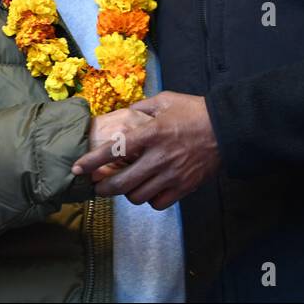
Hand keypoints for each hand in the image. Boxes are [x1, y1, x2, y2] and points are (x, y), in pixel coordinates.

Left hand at [72, 92, 219, 210]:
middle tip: (98, 188)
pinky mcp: (184, 187)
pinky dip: (149, 200)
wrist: (227, 128)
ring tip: (126, 187)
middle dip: (103, 189)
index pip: (114, 150)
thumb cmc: (194, 111)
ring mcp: (171, 175)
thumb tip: (125, 113)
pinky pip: (158, 203)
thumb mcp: (165, 99)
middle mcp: (158, 157)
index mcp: (151, 133)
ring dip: (127, 194)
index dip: (91, 162)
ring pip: (138, 196)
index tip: (77, 169)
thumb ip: (142, 106)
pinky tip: (148, 191)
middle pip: (121, 183)